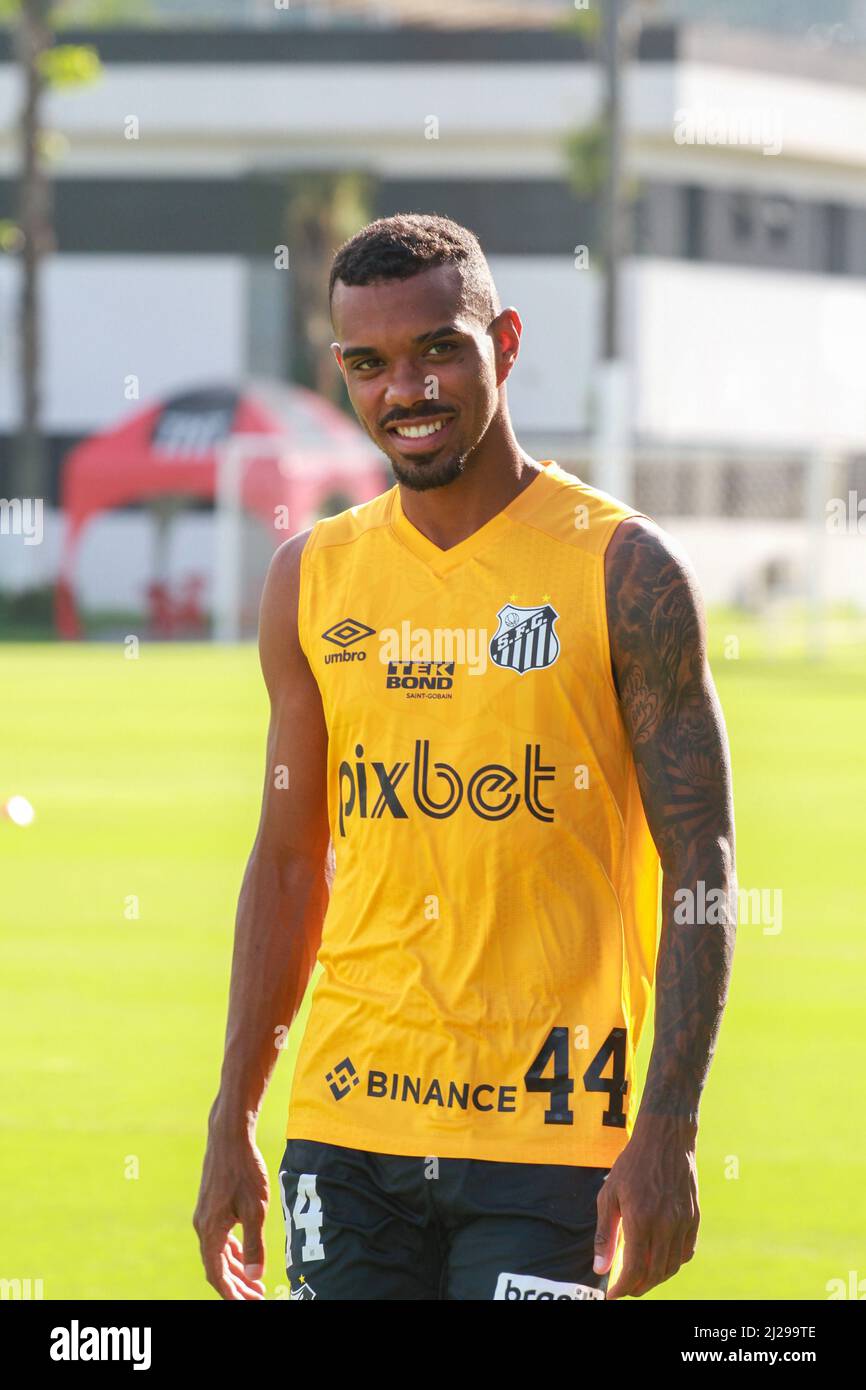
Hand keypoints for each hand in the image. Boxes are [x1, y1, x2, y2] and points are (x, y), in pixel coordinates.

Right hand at [193, 1126, 268, 1299]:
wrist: (230, 1136)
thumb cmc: (244, 1170)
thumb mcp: (255, 1209)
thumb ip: (254, 1244)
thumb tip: (255, 1276)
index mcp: (209, 1231)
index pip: (217, 1274)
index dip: (231, 1293)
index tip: (247, 1305)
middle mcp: (203, 1226)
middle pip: (218, 1267)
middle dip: (237, 1285)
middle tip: (256, 1298)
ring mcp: (206, 1215)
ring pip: (219, 1252)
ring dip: (236, 1269)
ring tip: (254, 1283)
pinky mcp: (212, 1205)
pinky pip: (220, 1237)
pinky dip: (233, 1250)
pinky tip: (245, 1254)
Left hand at [593, 1113, 699, 1298]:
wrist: (665, 1138)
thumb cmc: (632, 1165)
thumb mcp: (609, 1195)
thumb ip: (604, 1234)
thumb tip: (600, 1268)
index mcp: (641, 1219)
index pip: (635, 1269)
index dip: (623, 1287)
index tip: (613, 1295)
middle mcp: (665, 1224)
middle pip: (655, 1273)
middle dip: (638, 1287)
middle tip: (625, 1289)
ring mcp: (683, 1221)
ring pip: (672, 1266)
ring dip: (656, 1278)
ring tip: (641, 1278)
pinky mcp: (694, 1217)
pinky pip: (686, 1252)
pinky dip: (674, 1263)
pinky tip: (661, 1260)